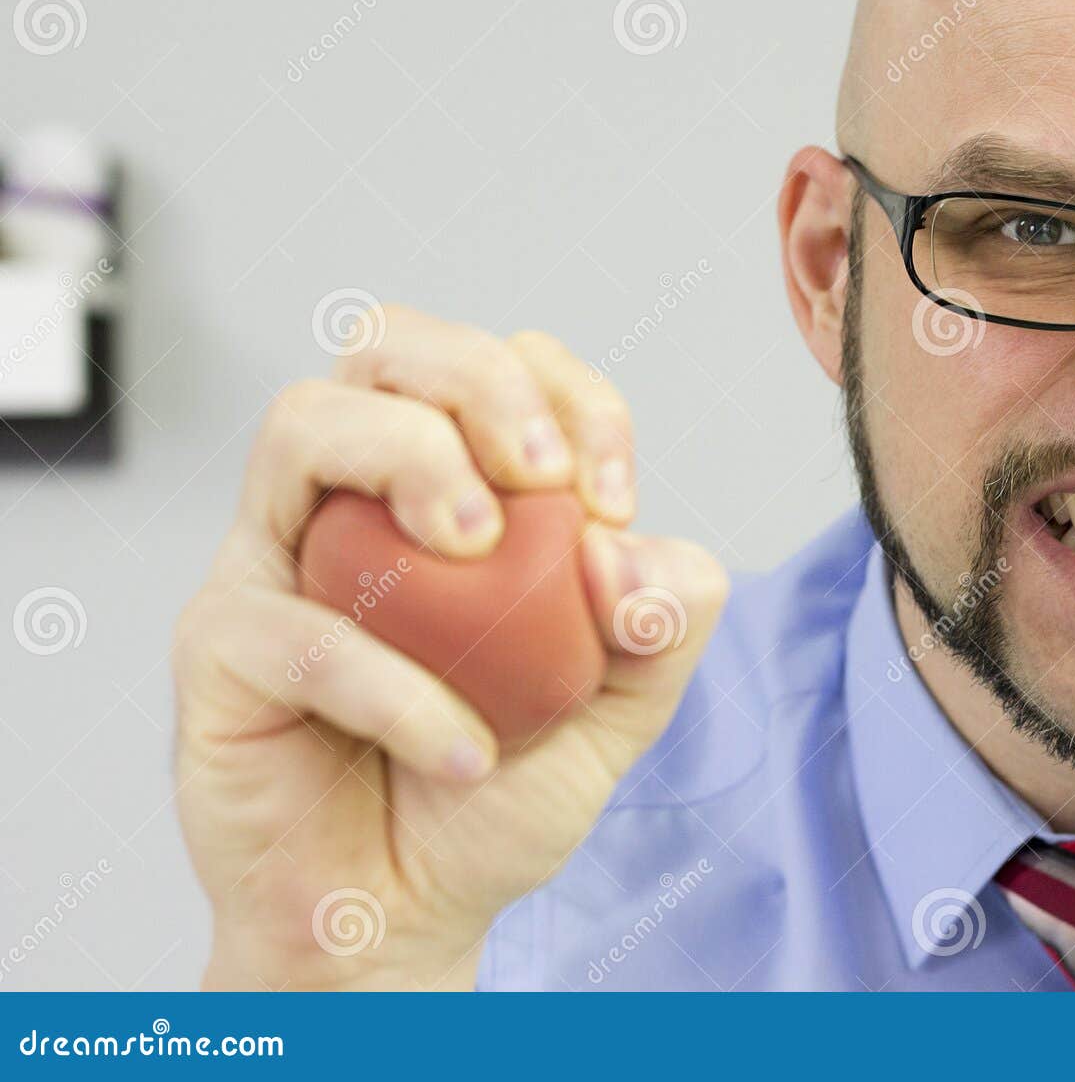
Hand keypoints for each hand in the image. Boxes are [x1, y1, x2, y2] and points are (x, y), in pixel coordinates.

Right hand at [173, 307, 727, 989]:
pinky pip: (296, 628)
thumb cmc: (497, 795)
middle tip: (542, 480)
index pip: (501, 368)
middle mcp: (358, 501)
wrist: (404, 918)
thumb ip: (662, 621)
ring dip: (412, 462)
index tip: (612, 504)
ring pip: (305, 425)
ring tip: (480, 553)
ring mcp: (279, 561)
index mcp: (452, 490)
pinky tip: (463, 753)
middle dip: (480, 382)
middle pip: (387, 346)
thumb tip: (632, 550)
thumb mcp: (620, 709)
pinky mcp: (221, 647)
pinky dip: (396, 686)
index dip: (570, 401)